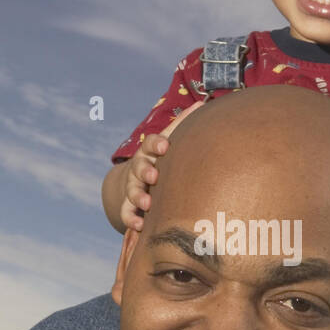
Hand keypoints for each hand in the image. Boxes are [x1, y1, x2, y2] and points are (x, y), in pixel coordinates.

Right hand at [118, 101, 204, 230]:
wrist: (142, 178)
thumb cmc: (164, 158)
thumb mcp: (172, 140)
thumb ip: (184, 124)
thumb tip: (203, 103)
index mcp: (151, 151)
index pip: (150, 143)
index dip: (156, 144)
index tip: (164, 147)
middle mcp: (140, 168)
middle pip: (138, 167)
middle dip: (145, 171)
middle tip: (154, 177)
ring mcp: (133, 187)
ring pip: (131, 191)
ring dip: (138, 197)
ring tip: (148, 204)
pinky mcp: (129, 206)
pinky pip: (126, 213)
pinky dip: (131, 219)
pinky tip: (140, 226)